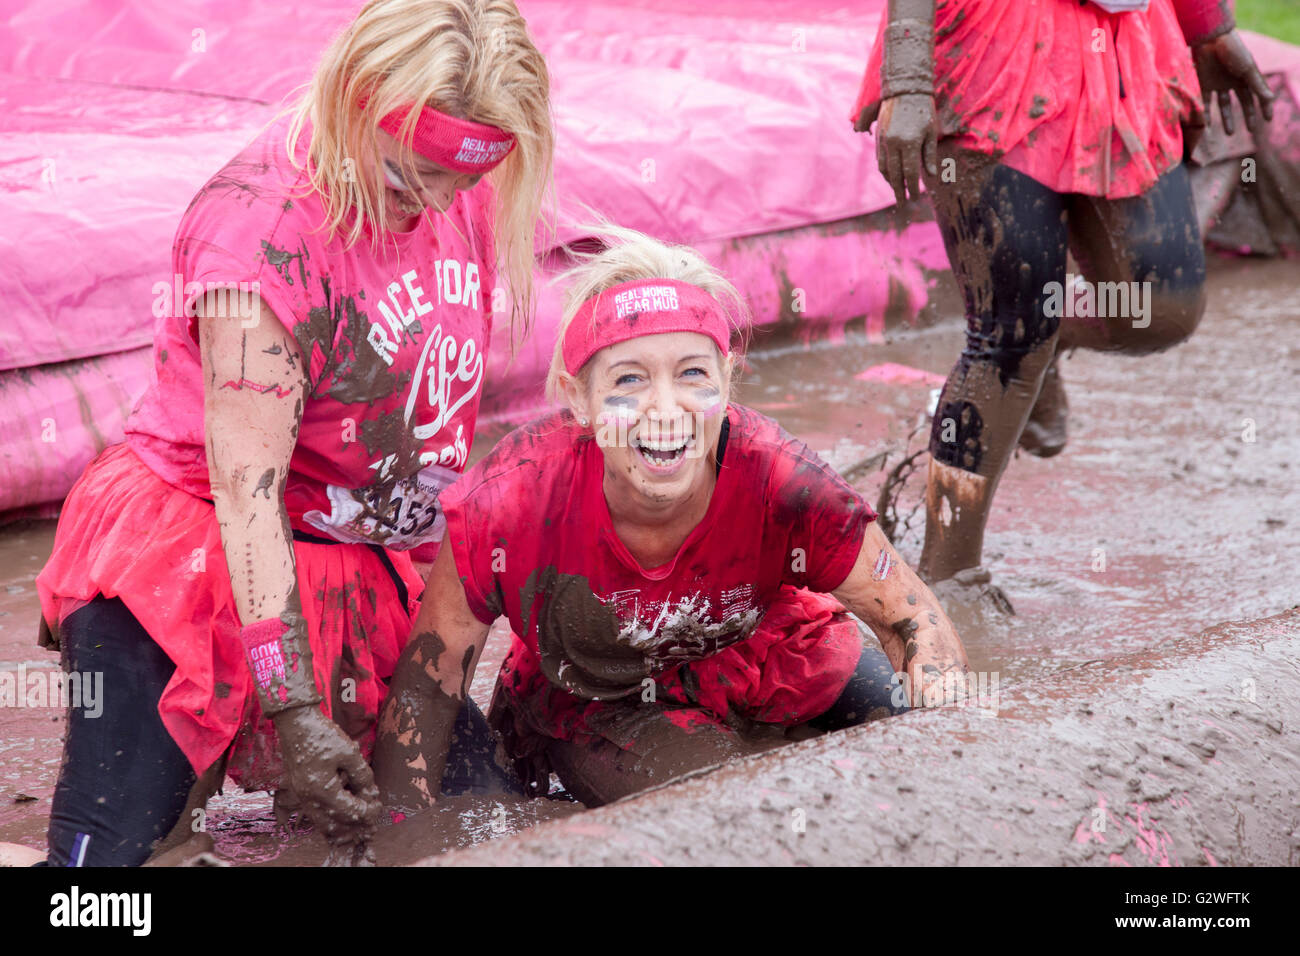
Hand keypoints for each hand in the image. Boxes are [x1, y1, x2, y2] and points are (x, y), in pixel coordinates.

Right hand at [274, 705, 384, 853]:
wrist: (296, 723)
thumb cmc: (322, 736)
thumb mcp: (349, 752)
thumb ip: (361, 775)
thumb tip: (370, 793)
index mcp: (322, 790)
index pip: (349, 812)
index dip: (367, 812)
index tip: (378, 807)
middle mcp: (309, 799)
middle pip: (333, 826)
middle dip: (354, 828)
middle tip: (370, 826)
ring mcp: (302, 797)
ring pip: (321, 824)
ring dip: (340, 828)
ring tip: (358, 828)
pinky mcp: (300, 791)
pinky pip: (314, 815)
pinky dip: (329, 820)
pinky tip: (340, 818)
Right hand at [875, 93, 937, 203]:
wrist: (904, 89)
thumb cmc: (923, 110)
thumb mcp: (931, 132)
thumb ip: (928, 155)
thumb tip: (930, 176)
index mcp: (909, 143)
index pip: (910, 173)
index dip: (913, 188)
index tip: (915, 198)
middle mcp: (893, 144)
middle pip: (895, 175)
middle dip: (899, 191)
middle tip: (903, 205)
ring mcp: (883, 141)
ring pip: (884, 169)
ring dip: (891, 182)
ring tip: (898, 191)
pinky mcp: (878, 138)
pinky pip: (880, 159)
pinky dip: (885, 171)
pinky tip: (891, 176)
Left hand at [1192, 30, 1275, 135]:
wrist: (1210, 40)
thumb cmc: (1233, 51)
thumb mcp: (1247, 69)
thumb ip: (1257, 85)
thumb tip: (1270, 99)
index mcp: (1247, 76)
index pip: (1258, 94)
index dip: (1263, 107)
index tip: (1268, 120)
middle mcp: (1234, 81)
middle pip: (1242, 101)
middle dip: (1247, 115)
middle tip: (1250, 130)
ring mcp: (1218, 83)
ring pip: (1224, 105)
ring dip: (1226, 119)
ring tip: (1229, 134)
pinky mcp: (1203, 84)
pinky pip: (1205, 103)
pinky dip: (1206, 115)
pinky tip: (1208, 127)